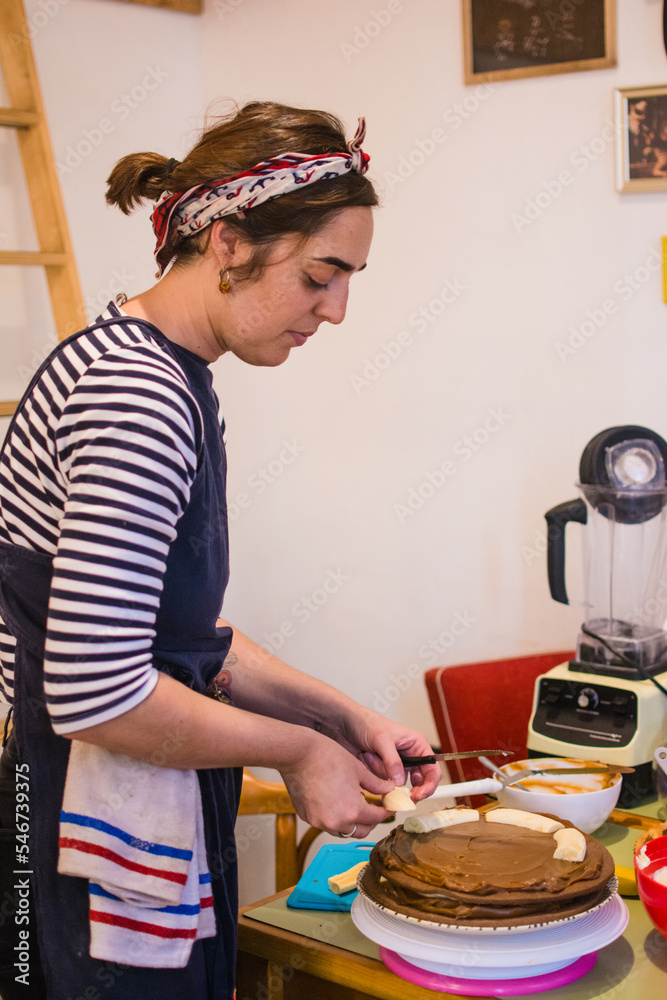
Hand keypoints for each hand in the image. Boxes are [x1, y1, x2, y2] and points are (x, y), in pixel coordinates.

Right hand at [279, 731, 393, 838]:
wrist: (298, 754)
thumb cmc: (326, 757)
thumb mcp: (358, 770)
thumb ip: (376, 785)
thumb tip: (389, 790)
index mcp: (352, 810)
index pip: (377, 818)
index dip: (386, 812)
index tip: (389, 808)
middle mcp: (336, 822)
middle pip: (361, 831)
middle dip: (370, 821)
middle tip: (374, 807)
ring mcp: (319, 822)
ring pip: (343, 831)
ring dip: (352, 822)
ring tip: (354, 803)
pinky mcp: (308, 818)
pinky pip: (327, 824)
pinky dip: (335, 818)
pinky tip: (337, 802)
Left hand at [334, 706, 441, 802]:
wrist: (343, 725)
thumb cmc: (366, 722)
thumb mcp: (381, 739)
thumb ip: (392, 761)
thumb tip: (399, 782)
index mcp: (416, 744)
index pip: (432, 768)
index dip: (429, 784)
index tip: (418, 795)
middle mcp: (408, 757)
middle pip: (419, 782)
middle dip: (407, 788)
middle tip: (398, 794)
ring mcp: (395, 766)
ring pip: (398, 785)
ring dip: (382, 774)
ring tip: (369, 755)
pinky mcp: (382, 773)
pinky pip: (384, 784)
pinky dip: (374, 776)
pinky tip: (366, 758)